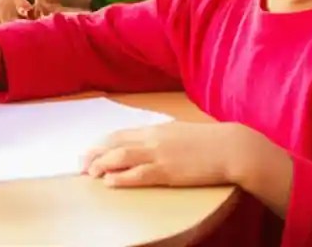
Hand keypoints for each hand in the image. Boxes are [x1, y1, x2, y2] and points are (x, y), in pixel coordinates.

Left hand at [83, 121, 265, 187]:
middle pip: (114, 143)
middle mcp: (153, 138)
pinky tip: (109, 182)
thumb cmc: (210, 142)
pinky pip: (138, 174)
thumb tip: (149, 141)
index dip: (101, 143)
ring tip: (89, 174)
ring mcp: (159, 154)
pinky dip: (120, 177)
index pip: (120, 134)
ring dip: (101, 165)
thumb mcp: (181, 132)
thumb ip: (163, 136)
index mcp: (156, 128)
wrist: (232, 148)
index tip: (89, 151)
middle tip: (80, 165)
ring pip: (121, 156)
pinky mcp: (167, 171)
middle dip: (94, 154)